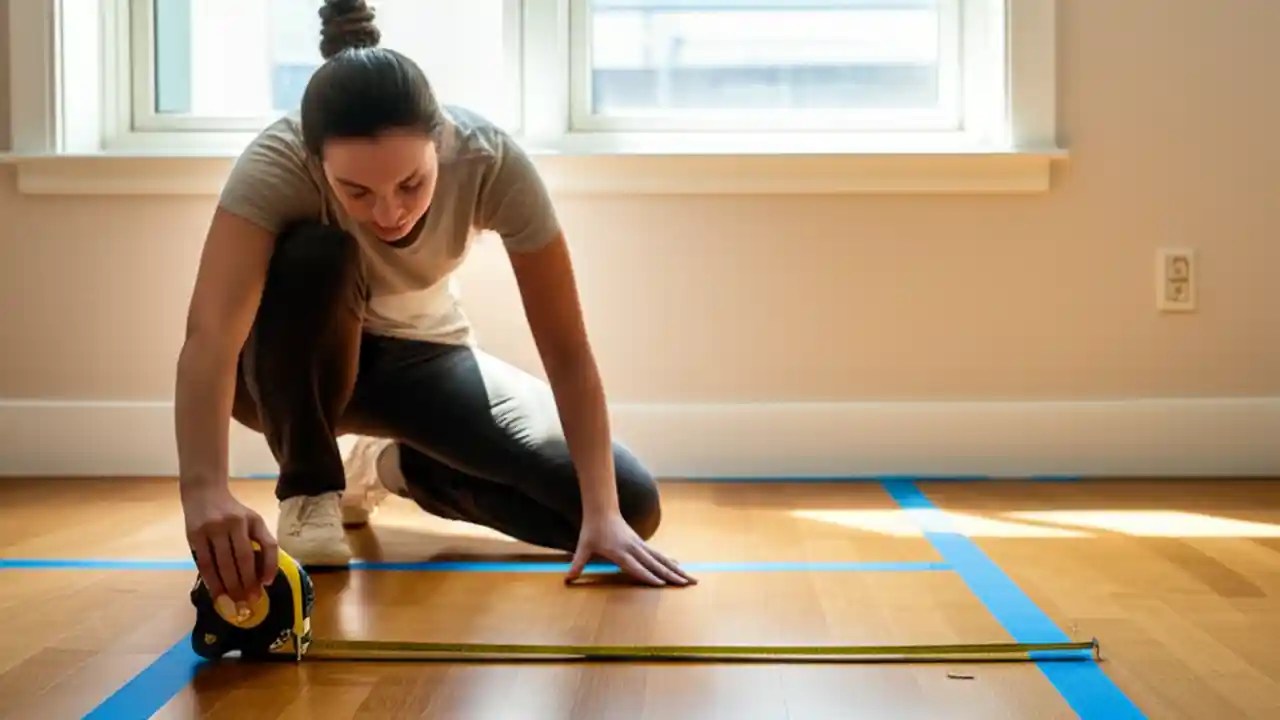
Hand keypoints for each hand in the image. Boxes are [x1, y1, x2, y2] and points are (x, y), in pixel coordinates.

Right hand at [181, 484, 278, 613]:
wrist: (204, 493)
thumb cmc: (232, 512)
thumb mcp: (251, 520)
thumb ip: (261, 541)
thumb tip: (265, 576)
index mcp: (253, 520)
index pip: (268, 545)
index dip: (269, 566)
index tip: (266, 584)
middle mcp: (235, 522)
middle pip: (244, 559)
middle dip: (247, 583)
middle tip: (249, 601)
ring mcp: (213, 528)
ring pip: (223, 564)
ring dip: (229, 586)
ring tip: (234, 602)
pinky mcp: (195, 535)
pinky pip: (205, 564)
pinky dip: (212, 581)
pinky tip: (217, 593)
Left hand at [566, 512, 695, 586]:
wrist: (602, 509)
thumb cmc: (592, 529)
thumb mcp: (583, 546)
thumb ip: (577, 564)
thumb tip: (567, 579)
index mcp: (620, 552)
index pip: (636, 567)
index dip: (648, 576)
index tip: (662, 584)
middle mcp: (633, 549)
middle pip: (656, 564)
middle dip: (671, 575)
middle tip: (687, 584)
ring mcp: (639, 545)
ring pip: (661, 559)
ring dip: (676, 570)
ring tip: (690, 579)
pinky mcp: (641, 543)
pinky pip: (658, 554)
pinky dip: (669, 562)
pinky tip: (678, 567)